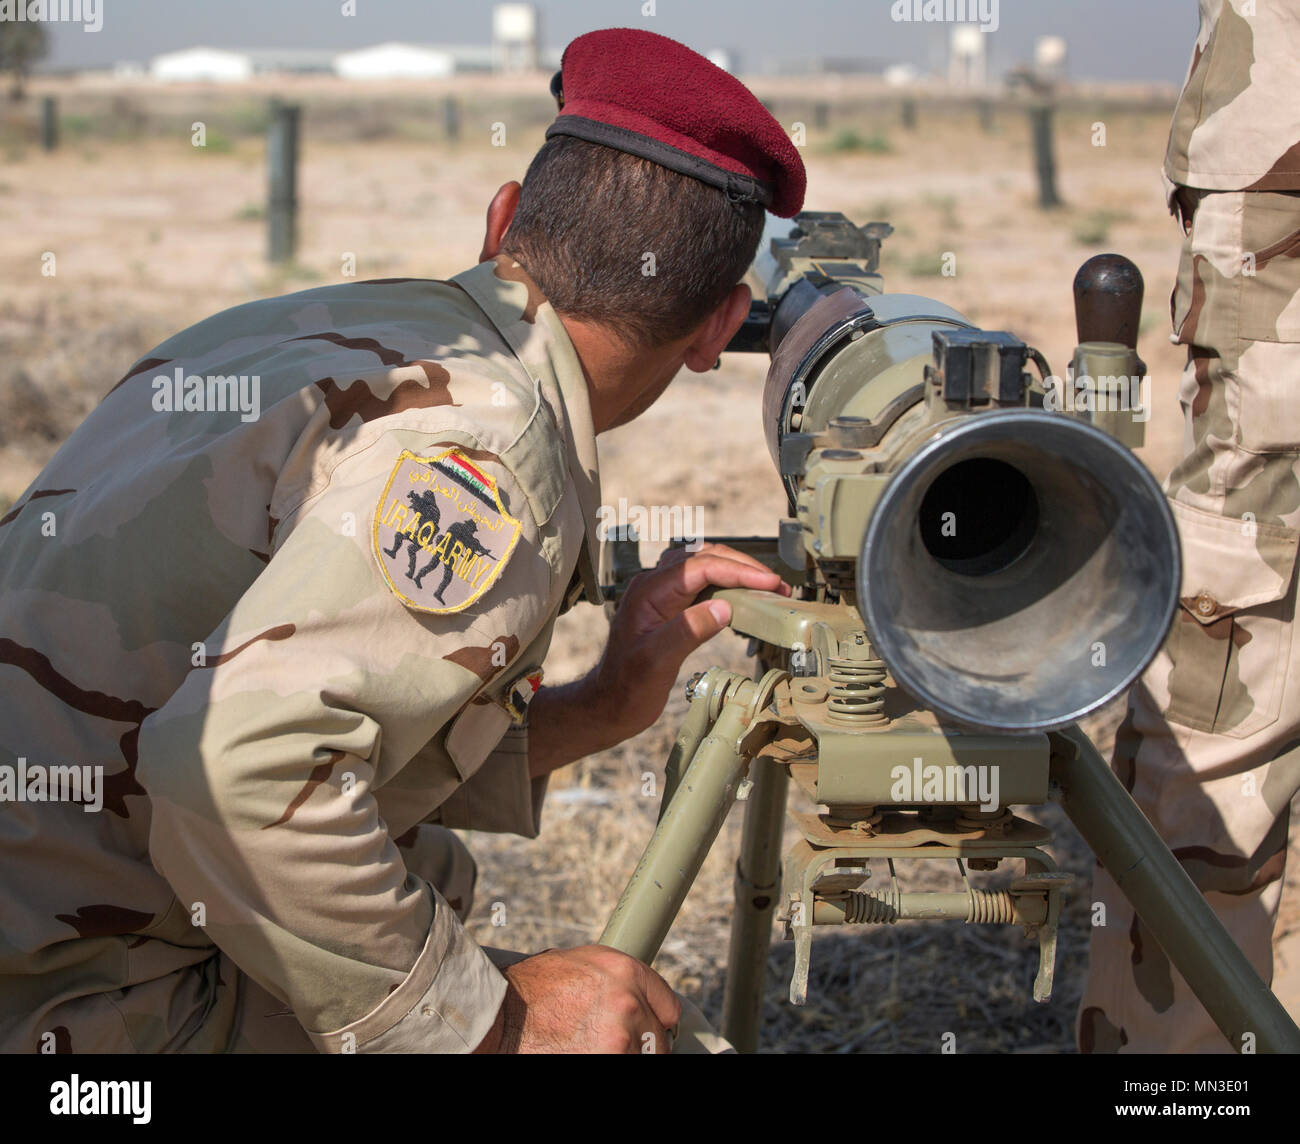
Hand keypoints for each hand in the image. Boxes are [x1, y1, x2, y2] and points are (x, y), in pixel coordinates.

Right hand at [474, 945, 681, 1053]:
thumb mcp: (580, 962)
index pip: (669, 1006)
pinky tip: (584, 1053)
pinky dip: (608, 1062)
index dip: (657, 1020)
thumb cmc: (531, 989)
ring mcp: (620, 1039)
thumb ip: (617, 977)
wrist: (499, 1016)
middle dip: (640, 1044)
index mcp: (627, 972)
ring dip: (624, 1055)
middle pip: (659, 1040)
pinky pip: (624, 1065)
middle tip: (612, 1043)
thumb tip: (638, 995)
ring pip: (641, 1057)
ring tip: (592, 1047)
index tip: (650, 1029)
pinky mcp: (608, 1062)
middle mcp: (630, 1003)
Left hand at [589, 543, 789, 741]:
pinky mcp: (670, 607)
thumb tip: (723, 608)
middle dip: (744, 567)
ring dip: (737, 571)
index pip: (700, 566)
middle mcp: (654, 586)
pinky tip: (743, 596)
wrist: (609, 704)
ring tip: (767, 587)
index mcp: (649, 592)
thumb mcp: (656, 662)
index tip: (768, 583)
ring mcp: (661, 595)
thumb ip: (687, 631)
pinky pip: (702, 584)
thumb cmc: (626, 688)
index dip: (738, 571)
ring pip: (705, 566)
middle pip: (705, 558)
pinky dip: (727, 585)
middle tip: (776, 585)